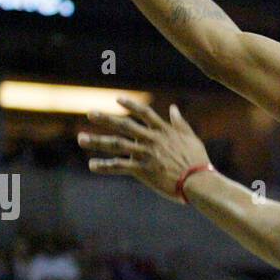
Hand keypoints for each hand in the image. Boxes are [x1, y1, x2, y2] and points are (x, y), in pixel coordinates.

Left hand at [79, 98, 211, 202]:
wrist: (197, 181)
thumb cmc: (198, 161)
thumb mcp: (191, 138)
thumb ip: (180, 123)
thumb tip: (174, 108)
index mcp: (163, 131)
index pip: (143, 113)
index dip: (130, 104)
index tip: (117, 99)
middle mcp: (151, 139)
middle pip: (124, 125)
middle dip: (106, 118)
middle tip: (90, 113)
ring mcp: (145, 153)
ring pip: (116, 144)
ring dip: (97, 141)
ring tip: (81, 139)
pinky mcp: (142, 169)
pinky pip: (119, 166)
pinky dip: (105, 166)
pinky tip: (92, 165)